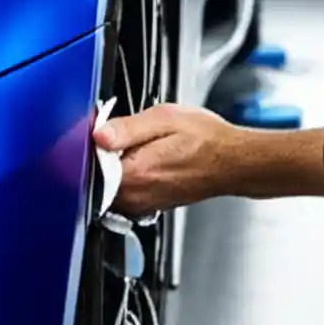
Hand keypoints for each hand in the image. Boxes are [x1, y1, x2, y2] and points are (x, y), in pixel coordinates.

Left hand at [93, 105, 239, 215]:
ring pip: (108, 185)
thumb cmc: (206, 140)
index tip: (103, 131)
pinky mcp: (148, 206)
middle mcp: (135, 195)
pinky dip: (127, 175)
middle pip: (96, 176)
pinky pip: (123, 191)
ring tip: (140, 147)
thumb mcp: (165, 118)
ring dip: (114, 165)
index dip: (91, 144)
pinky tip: (146, 159)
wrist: (233, 162)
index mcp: (136, 173)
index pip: (90, 164)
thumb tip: (99, 134)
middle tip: (124, 136)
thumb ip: (127, 127)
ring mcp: (141, 204)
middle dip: (102, 155)